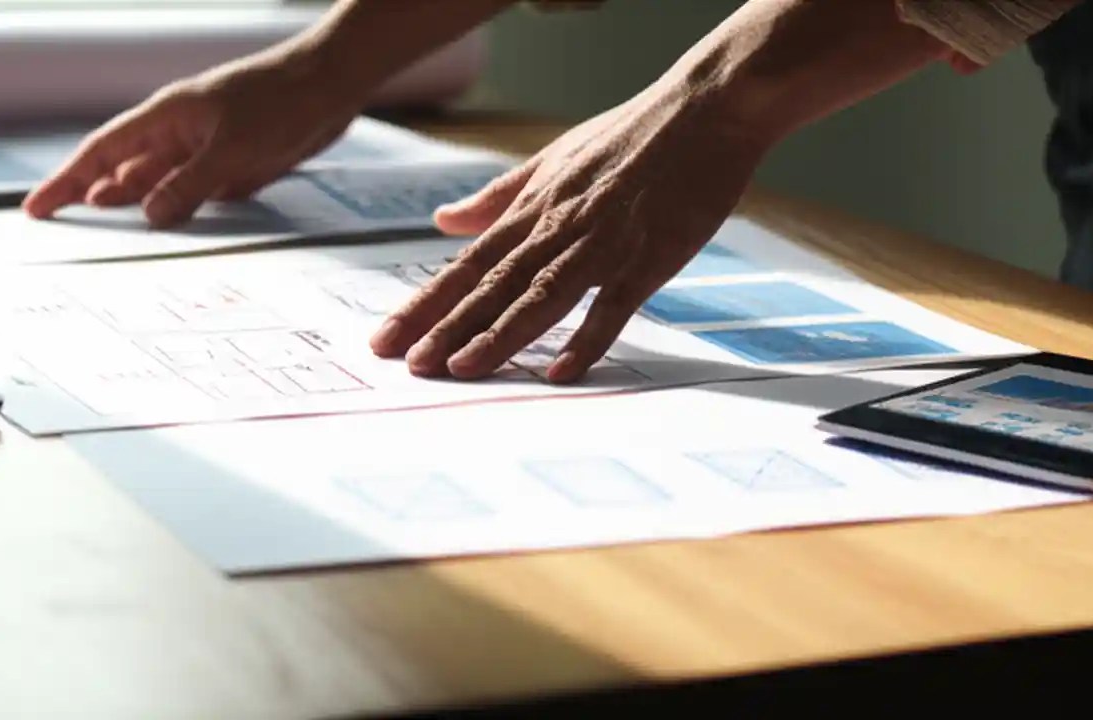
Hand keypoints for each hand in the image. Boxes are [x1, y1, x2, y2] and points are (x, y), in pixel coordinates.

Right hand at [23, 48, 366, 227]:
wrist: (332, 85)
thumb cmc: (280, 100)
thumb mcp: (232, 148)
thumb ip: (190, 185)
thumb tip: (148, 217)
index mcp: (166, 118)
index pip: (102, 152)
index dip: (67, 181)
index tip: (37, 208)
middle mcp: (180, 134)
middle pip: (126, 172)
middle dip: (94, 199)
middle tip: (65, 234)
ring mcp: (208, 150)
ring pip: (162, 187)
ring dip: (139, 211)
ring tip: (110, 239)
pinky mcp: (236, 165)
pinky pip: (200, 196)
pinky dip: (184, 214)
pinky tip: (173, 234)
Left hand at [368, 85, 770, 382]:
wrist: (705, 111)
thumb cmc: (629, 135)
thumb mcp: (552, 159)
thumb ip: (497, 196)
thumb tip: (444, 220)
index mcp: (533, 208)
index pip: (467, 264)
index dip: (426, 303)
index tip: (387, 337)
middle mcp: (558, 227)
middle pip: (493, 285)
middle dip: (446, 327)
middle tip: (408, 365)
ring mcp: (602, 244)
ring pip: (541, 295)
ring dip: (499, 334)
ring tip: (460, 369)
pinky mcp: (649, 257)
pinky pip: (612, 306)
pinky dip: (586, 339)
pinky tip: (560, 372)